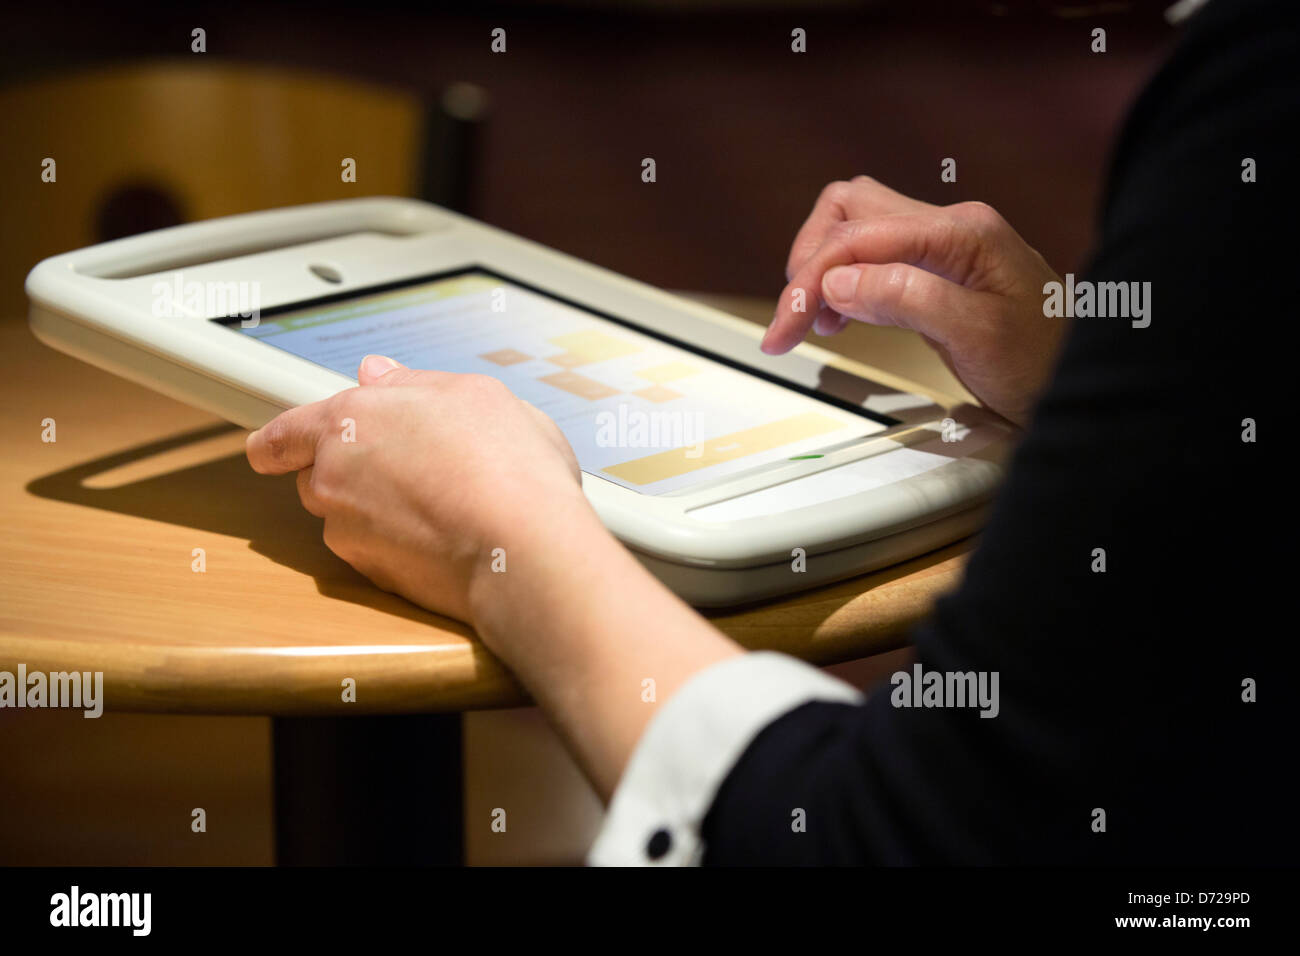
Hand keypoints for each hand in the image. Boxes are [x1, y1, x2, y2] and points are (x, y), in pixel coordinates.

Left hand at [247, 355, 740, 799]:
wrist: (523, 551)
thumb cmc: (507, 468)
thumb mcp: (474, 394)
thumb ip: (415, 382)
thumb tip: (380, 374)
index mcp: (348, 421)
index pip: (283, 434)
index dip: (278, 442)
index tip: (273, 448)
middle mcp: (332, 478)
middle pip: (317, 474)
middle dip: (351, 471)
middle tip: (410, 466)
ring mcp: (348, 532)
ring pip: (347, 517)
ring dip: (378, 510)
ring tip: (444, 501)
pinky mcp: (372, 577)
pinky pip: (377, 553)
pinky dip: (401, 545)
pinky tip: (449, 535)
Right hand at [762, 176, 1065, 426]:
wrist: (1087, 380)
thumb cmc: (1045, 362)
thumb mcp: (975, 336)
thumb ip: (907, 298)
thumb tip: (840, 280)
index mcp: (961, 232)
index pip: (858, 237)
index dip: (810, 282)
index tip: (784, 330)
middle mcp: (951, 225)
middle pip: (849, 211)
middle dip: (809, 263)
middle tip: (792, 323)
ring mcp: (945, 243)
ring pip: (857, 226)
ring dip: (823, 268)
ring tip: (814, 321)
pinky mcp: (939, 268)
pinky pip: (875, 254)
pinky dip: (845, 280)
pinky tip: (842, 315)